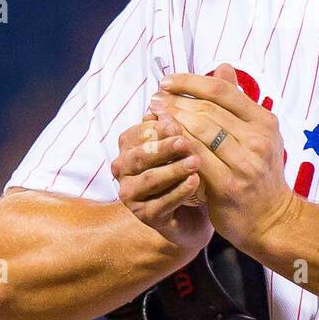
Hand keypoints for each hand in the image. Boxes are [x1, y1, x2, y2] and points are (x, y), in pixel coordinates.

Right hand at [111, 112, 212, 251]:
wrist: (192, 210)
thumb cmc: (184, 168)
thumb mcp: (181, 143)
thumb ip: (174, 124)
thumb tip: (168, 103)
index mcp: (129, 146)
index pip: (139, 133)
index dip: (158, 128)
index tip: (179, 123)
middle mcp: (123, 169)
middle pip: (141, 155)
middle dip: (164, 148)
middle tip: (186, 142)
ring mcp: (131, 194)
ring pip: (149, 179)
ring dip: (172, 170)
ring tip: (195, 162)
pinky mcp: (145, 216)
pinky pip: (160, 204)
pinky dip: (178, 192)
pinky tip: (194, 183)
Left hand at [148, 64, 299, 257]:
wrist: (272, 219)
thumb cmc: (261, 174)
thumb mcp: (259, 134)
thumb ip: (238, 102)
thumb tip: (222, 66)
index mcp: (264, 122)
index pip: (223, 91)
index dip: (191, 82)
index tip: (167, 81)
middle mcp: (258, 139)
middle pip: (208, 110)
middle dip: (176, 101)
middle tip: (154, 98)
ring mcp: (245, 163)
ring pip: (200, 132)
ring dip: (172, 120)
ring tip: (154, 115)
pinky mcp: (229, 185)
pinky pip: (196, 159)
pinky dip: (177, 147)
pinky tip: (162, 142)